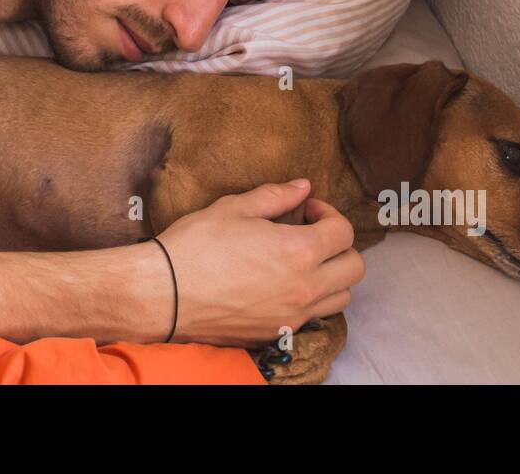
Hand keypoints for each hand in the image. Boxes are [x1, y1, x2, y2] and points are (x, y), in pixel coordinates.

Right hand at [155, 179, 363, 346]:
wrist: (164, 294)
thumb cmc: (196, 246)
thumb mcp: (234, 208)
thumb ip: (276, 196)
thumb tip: (303, 187)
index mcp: (299, 251)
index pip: (344, 232)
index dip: (330, 213)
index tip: (308, 209)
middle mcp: (304, 288)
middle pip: (354, 268)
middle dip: (341, 245)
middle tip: (313, 233)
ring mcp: (293, 315)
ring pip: (341, 298)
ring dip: (332, 276)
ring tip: (304, 261)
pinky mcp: (276, 333)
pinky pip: (313, 318)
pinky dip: (312, 300)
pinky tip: (285, 285)